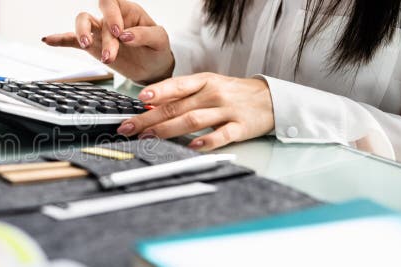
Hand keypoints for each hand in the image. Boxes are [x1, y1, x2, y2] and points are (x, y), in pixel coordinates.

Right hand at [41, 0, 173, 83]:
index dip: (111, 15)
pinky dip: (60, 39)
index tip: (120, 34)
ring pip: (82, 22)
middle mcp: (111, 18)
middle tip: (110, 55)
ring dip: (81, 34)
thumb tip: (125, 35)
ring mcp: (99, 31)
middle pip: (96, 14)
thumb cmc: (156, 49)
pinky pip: (72, 40)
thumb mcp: (159, 41)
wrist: (151, 68)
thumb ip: (145, 35)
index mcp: (128, 10)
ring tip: (88, 46)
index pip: (112, 3)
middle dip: (103, 36)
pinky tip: (48, 40)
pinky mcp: (92, 46)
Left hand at [116, 73, 274, 150]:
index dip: (158, 91)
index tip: (139, 98)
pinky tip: (191, 146)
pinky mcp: (240, 128)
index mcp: (204, 81)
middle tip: (129, 127)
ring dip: (168, 129)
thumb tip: (151, 103)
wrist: (271, 99)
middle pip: (177, 107)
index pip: (177, 85)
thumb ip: (182, 94)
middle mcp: (213, 94)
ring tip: (149, 137)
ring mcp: (227, 111)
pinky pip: (221, 135)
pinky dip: (205, 141)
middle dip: (149, 118)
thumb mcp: (208, 85)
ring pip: (193, 120)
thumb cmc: (233, 93)